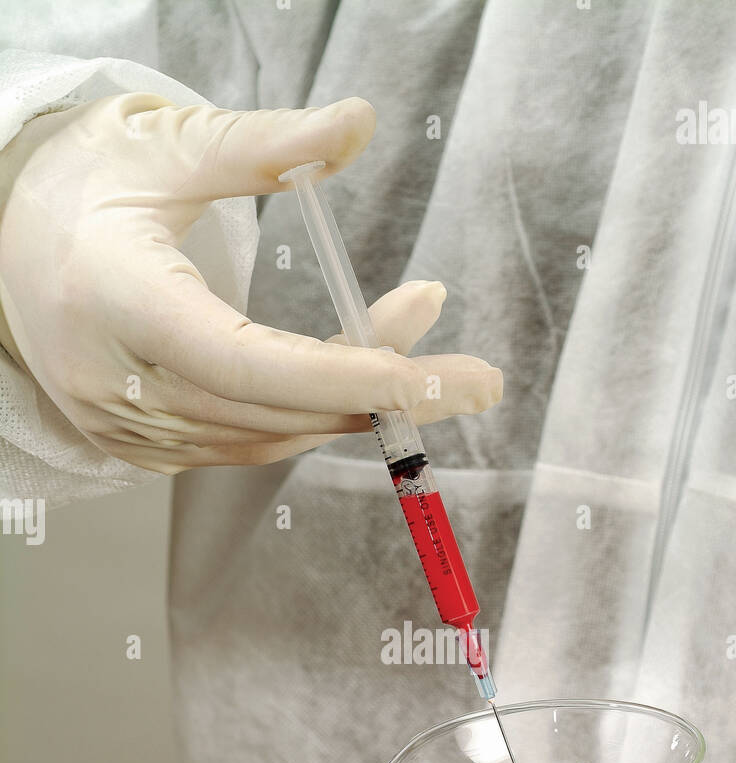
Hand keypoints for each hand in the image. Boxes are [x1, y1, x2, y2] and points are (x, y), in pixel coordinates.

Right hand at [0, 94, 500, 472]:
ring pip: (269, 436)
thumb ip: (262, 147)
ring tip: (418, 338)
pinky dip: (310, 416)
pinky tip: (355, 378)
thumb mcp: (163, 150)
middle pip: (275, 409)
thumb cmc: (81, 195)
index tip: (431, 377)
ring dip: (355, 400)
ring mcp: (131, 429)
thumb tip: (356, 124)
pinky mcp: (147, 450)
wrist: (7, 256)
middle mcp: (120, 384)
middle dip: (382, 392)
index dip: (343, 375)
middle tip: (474, 377)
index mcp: (116, 300)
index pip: (245, 360)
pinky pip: (247, 444)